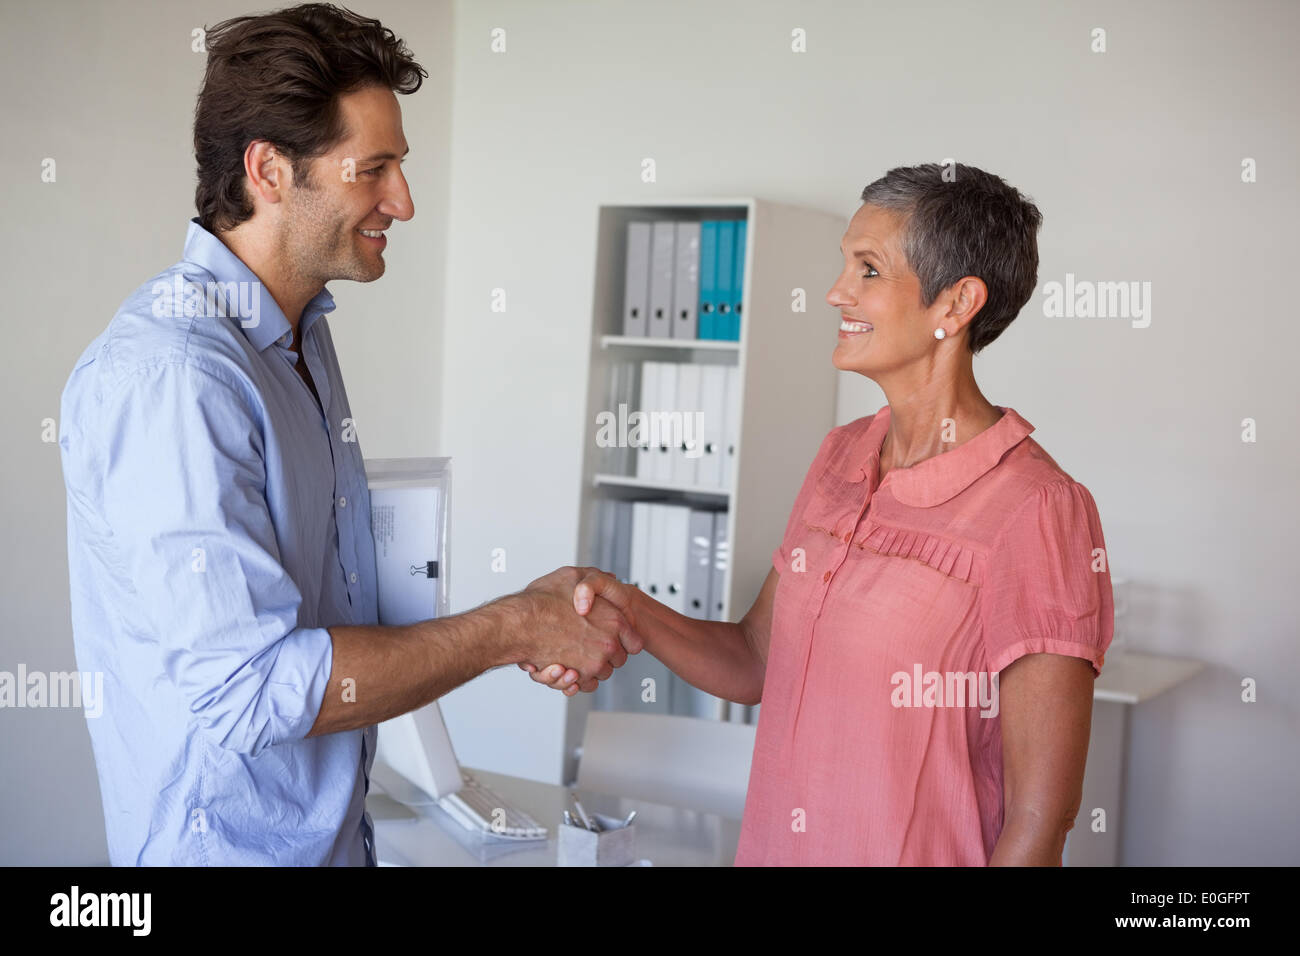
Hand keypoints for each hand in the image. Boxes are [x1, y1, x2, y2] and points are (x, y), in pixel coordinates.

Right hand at [513, 566, 641, 684]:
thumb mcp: (572, 576)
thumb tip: (610, 578)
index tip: (610, 638)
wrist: (519, 624)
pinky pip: (585, 685)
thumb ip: (595, 578)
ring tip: (570, 655)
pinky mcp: (578, 677)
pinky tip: (564, 667)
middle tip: (585, 645)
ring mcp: (594, 663)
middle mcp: (609, 644)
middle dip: (605, 655)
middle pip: (618, 660)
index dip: (622, 641)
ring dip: (588, 668)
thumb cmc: (541, 601)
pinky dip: (576, 681)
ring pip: (601, 674)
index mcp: (615, 621)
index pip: (634, 642)